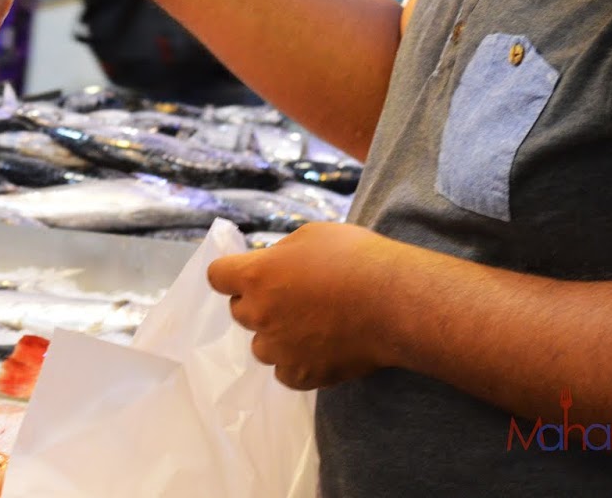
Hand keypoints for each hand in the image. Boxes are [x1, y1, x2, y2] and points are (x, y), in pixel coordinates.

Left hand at [207, 222, 395, 389]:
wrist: (394, 302)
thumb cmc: (356, 258)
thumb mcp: (311, 236)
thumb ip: (281, 254)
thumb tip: (272, 265)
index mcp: (256, 276)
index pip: (217, 276)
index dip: (231, 273)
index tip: (247, 273)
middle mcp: (259, 314)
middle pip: (239, 311)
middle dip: (258, 303)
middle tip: (291, 296)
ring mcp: (279, 349)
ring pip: (261, 346)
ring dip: (276, 336)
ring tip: (309, 326)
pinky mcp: (302, 375)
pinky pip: (285, 372)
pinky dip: (297, 363)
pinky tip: (320, 349)